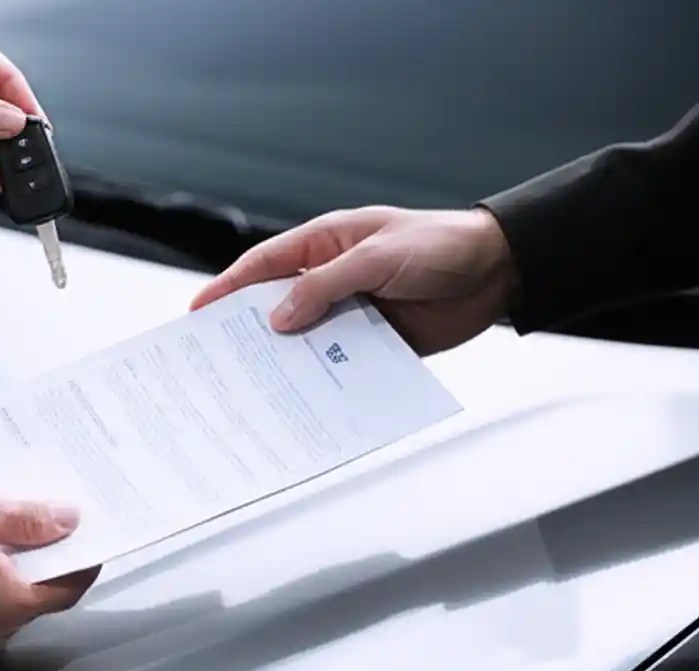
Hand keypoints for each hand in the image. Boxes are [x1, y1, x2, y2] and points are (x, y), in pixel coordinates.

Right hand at [0, 493, 99, 651]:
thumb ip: (29, 519)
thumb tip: (68, 521)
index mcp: (10, 604)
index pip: (68, 589)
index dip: (83, 560)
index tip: (91, 536)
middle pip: (36, 593)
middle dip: (44, 556)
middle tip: (48, 518)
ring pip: (5, 596)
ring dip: (12, 564)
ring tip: (8, 522)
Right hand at [190, 206, 520, 354]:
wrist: (500, 271)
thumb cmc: (440, 246)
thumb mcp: (376, 258)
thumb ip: (325, 287)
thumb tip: (278, 319)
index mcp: (325, 245)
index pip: (264, 265)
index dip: (228, 287)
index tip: (198, 312)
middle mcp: (333, 278)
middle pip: (279, 306)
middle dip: (249, 330)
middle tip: (216, 358)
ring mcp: (353, 311)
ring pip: (308, 339)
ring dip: (288, 360)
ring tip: (256, 387)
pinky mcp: (377, 341)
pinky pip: (342, 362)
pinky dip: (326, 378)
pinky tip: (308, 398)